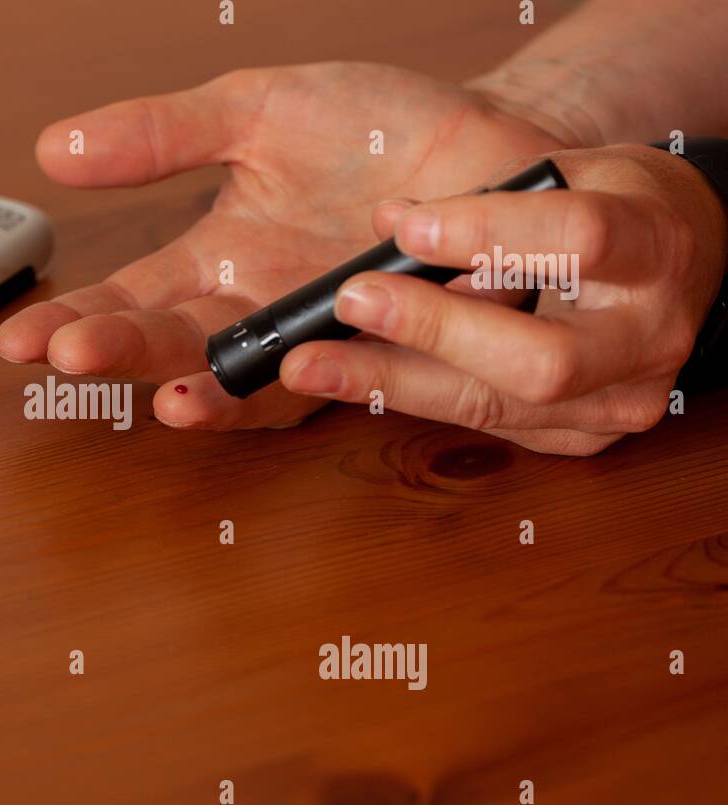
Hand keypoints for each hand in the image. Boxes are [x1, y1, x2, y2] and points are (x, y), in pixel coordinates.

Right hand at [0, 62, 569, 427]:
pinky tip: (280, 374)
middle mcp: (260, 311)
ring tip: (165, 396)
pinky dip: (314, 384)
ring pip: (250, 382)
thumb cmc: (376, 129)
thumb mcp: (257, 108)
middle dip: (119, 353)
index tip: (21, 340)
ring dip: (206, 392)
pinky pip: (347, 383)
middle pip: (174, 346)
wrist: (494, 144)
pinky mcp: (393, 353)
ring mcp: (323, 337)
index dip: (74, 319)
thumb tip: (55, 150)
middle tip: (69, 354)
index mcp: (216, 258)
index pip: (127, 298)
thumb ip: (162, 134)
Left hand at [280, 144, 727, 454]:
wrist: (684, 270)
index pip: (578, 240)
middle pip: (539, 358)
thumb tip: (388, 221)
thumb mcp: (567, 176)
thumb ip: (484, 197)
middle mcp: (646, 336)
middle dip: (434, 331)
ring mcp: (619, 399)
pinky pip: (483, 422)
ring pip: (497, 405)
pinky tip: (351, 380)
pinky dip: (413, 396)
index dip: (489, 235)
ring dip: (393, 383)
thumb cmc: (617, 210)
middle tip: (348, 302)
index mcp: (654, 247)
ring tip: (310, 366)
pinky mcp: (582, 437)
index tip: (407, 230)